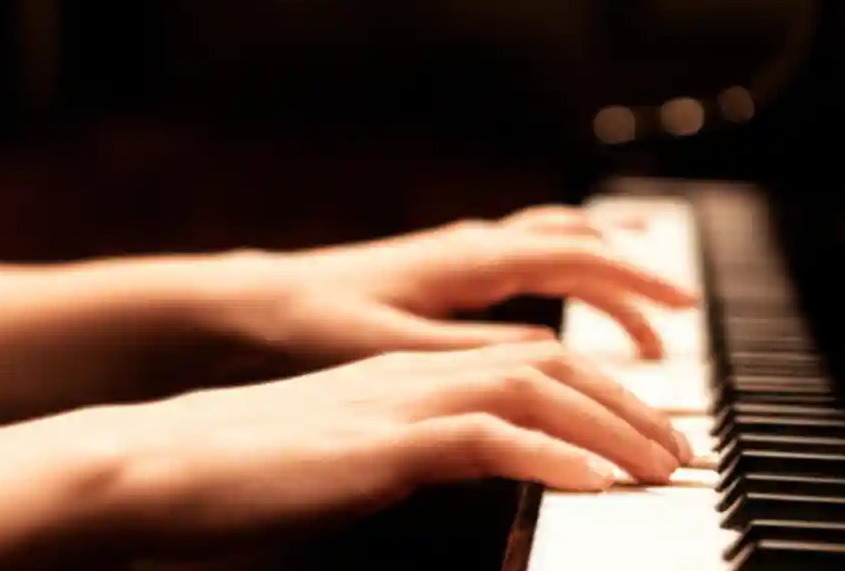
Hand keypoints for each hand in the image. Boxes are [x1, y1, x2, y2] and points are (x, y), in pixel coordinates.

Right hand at [102, 340, 692, 561]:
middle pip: (548, 363)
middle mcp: (411, 372)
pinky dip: (548, 456)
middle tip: (689, 450)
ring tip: (667, 468)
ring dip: (611, 425)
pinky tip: (595, 483)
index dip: (601, 389)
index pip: (526, 360)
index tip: (653, 431)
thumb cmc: (242, 473)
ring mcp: (395, 402)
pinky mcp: (376, 445)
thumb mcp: (347, 458)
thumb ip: (412, 458)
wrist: (156, 462)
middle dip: (630, 402)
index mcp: (406, 372)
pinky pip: (483, 440)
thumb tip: (475, 482)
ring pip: (531, 388)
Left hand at [193, 205, 695, 379]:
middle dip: (635, 279)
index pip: (576, 260)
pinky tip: (567, 307)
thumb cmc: (314, 324)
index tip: (685, 310)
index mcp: (469, 261)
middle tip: (680, 319)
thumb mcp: (395, 348)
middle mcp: (471, 246)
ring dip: (603, 274)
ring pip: (553, 245)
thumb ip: (474, 351)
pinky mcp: (445, 270)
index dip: (637, 284)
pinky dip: (567, 276)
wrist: (255, 303)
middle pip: (577, 246)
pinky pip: (526, 260)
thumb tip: (550, 349)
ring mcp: (459, 253)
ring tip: (640, 318)